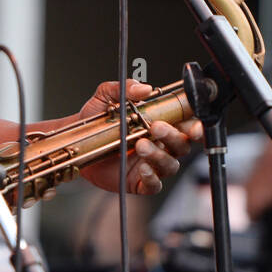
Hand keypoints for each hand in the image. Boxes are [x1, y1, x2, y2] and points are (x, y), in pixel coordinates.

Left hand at [79, 81, 203, 194]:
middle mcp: (160, 144)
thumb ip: (124, 88)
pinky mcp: (139, 181)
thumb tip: (144, 88)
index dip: (195, 124)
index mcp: (161, 123)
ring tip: (140, 145)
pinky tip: (142, 168)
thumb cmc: (97, 120)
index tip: (193, 122)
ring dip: (159, 155)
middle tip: (156, 127)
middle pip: (183, 144)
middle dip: (174, 136)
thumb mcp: (107, 97)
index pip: (187, 124)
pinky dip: (152, 177)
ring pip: (170, 164)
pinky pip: (154, 184)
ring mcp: (152, 164)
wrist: (76, 141)